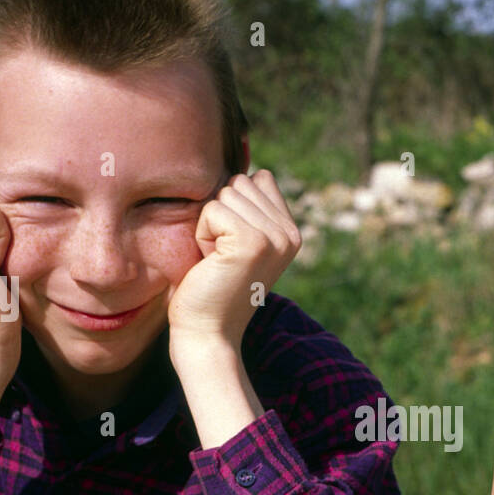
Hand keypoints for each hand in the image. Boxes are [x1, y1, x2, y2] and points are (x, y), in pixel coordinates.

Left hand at [166, 170, 300, 361]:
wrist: (208, 333)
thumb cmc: (210, 289)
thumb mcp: (235, 241)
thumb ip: (245, 208)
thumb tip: (240, 161)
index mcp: (291, 232)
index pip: (259, 179)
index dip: (232, 206)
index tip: (231, 247)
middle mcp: (290, 233)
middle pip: (241, 181)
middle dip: (219, 214)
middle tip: (221, 256)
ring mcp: (275, 237)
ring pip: (226, 192)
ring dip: (209, 225)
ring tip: (217, 260)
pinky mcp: (253, 242)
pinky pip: (213, 209)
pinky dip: (202, 234)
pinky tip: (212, 263)